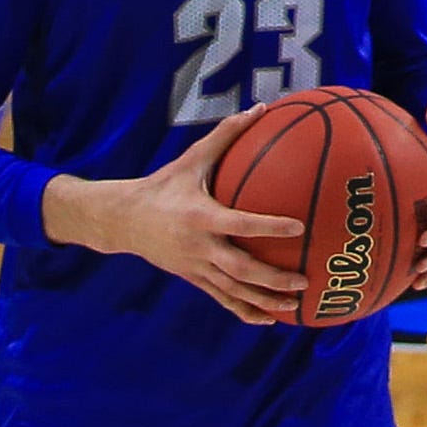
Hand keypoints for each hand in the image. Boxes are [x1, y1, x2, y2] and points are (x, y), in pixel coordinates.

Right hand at [46, 102, 309, 323]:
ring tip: (296, 306)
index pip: (238, 224)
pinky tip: (269, 319)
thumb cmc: (163, 185)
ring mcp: (194, 267)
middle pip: (238, 270)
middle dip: (272, 278)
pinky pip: (222, 298)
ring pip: (232, 291)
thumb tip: (262, 108)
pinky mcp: (192, 279)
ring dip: (264, 300)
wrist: (121, 221)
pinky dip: (244, 310)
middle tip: (305, 279)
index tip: (298, 227)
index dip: (267, 227)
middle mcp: (197, 247)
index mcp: (199, 217)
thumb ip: (226, 135)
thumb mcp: (191, 160)